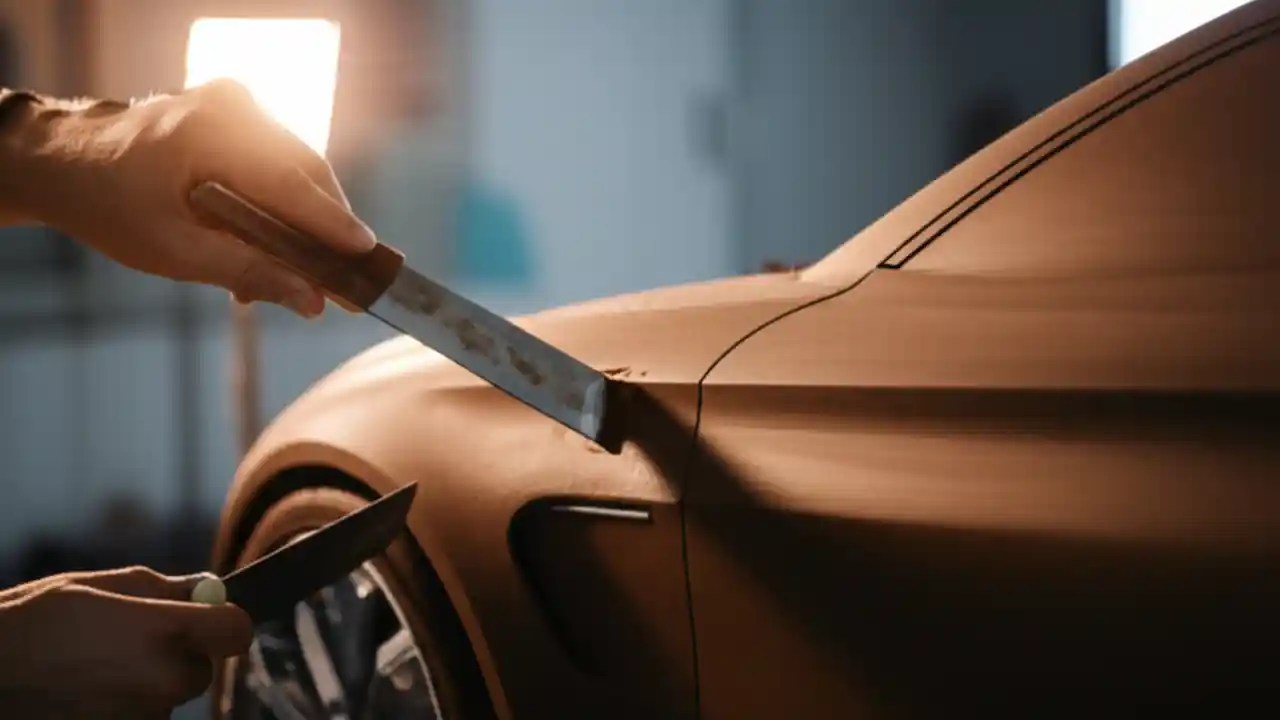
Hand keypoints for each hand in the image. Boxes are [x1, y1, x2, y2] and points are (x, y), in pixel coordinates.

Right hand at [0, 566, 252, 718]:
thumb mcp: (104, 586)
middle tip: (136, 639)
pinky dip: (126, 701)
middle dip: (181, 653)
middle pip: (203, 669)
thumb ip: (166, 588)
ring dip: (151, 680)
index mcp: (164, 632)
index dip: (225, 621)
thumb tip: (208, 589)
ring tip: (99, 663)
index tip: (208, 616)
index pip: (238, 631)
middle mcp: (162, 679)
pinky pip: (143, 713)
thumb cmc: (39, 619)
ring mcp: (143, 715)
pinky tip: (90, 687)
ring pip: (170, 694)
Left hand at [10, 80, 374, 316]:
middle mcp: (233, 107)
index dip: (332, 224)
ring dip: (299, 220)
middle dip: (320, 228)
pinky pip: (276, 161)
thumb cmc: (108, 204)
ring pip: (295, 169)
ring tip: (294, 270)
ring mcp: (235, 103)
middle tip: (338, 278)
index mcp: (213, 132)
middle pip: (303, 173)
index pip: (291, 185)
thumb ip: (249, 274)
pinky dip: (279, 201)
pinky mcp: (235, 111)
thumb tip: (311, 301)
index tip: (368, 254)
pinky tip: (267, 242)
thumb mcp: (174, 251)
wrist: (62, 161)